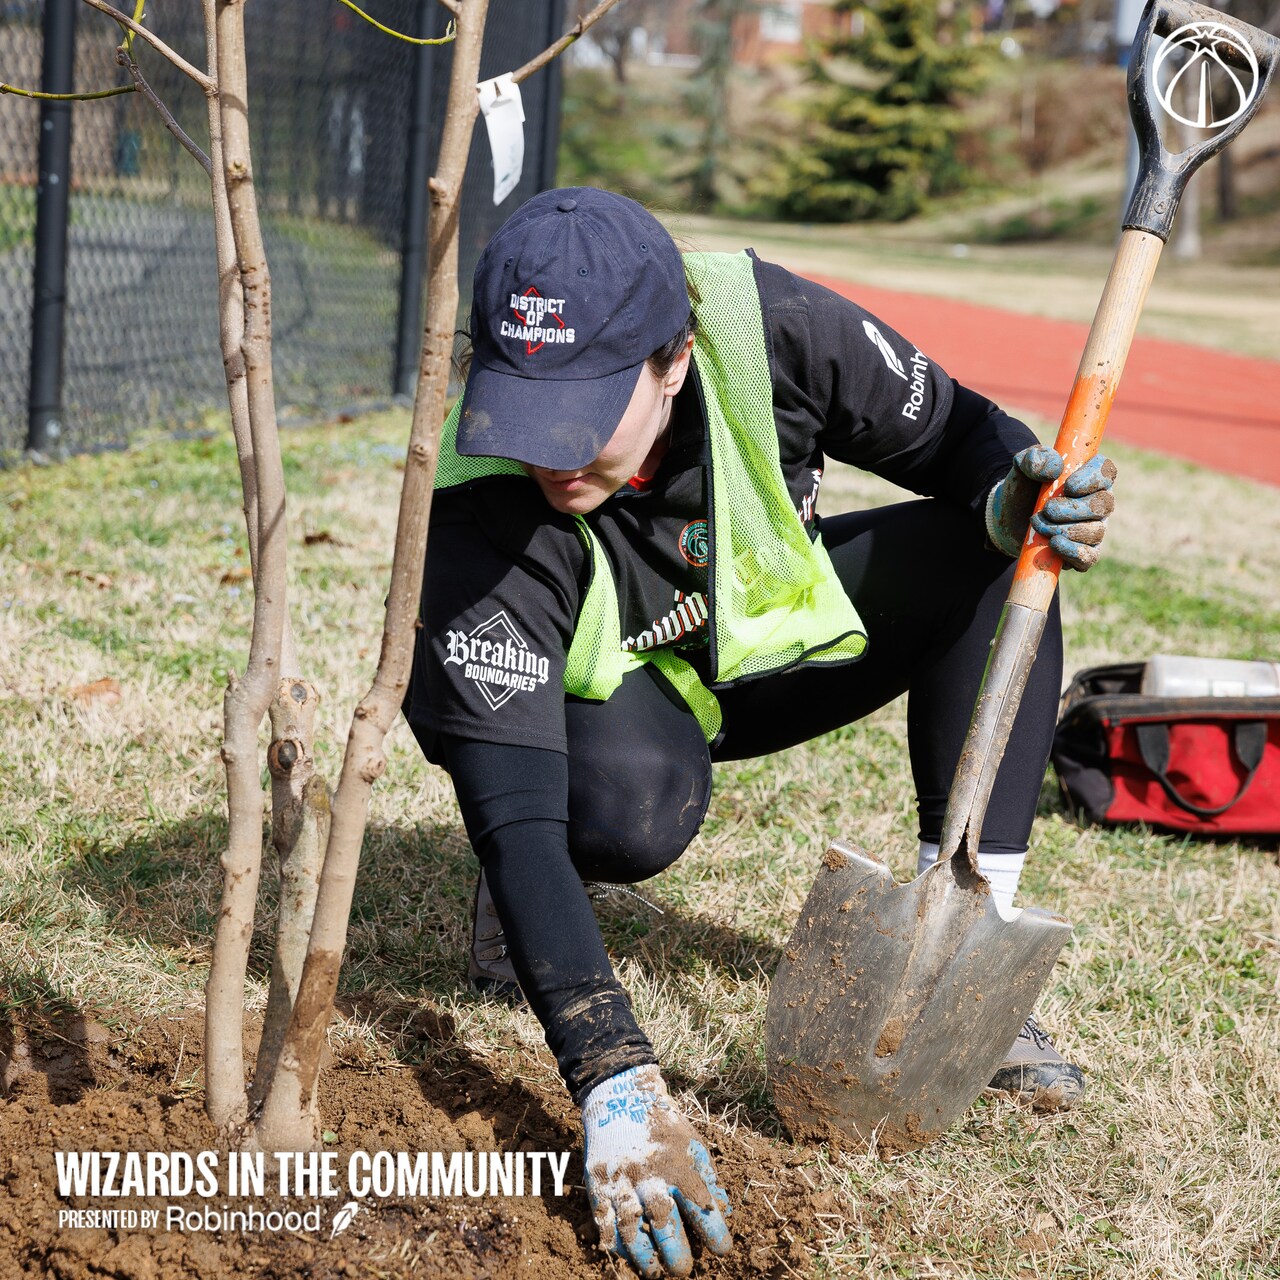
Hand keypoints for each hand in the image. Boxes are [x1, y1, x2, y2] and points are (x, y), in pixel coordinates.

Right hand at [581, 1064, 731, 1276]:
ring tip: (655, 1272)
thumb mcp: (693, 1144)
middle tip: (683, 1269)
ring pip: (632, 1230)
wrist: (620, 1097)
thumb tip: (724, 1212)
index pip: (702, 1209)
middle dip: (677, 1254)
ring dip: (645, 1257)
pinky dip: (616, 1243)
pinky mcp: (598, 1184)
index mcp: (679, 1166)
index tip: (722, 1249)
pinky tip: (627, 1255)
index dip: (715, 1234)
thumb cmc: (663, 1125)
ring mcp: (622, 1181)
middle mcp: (650, 1176)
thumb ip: (709, 1179)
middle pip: (665, 1225)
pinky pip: (605, 1222)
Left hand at [986, 446, 1115, 570]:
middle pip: (1102, 505)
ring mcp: (1093, 529)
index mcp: (1088, 476)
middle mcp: (1097, 502)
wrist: (1007, 519)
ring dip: (1063, 529)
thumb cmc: (1022, 488)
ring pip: (1095, 532)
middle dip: (1071, 510)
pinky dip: (1073, 552)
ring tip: (1038, 525)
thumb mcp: (1022, 467)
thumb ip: (1034, 458)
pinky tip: (1054, 544)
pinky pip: (1090, 557)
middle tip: (1045, 510)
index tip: (1068, 487)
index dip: (1093, 479)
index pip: (1106, 472)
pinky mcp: (1083, 553)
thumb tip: (1054, 467)